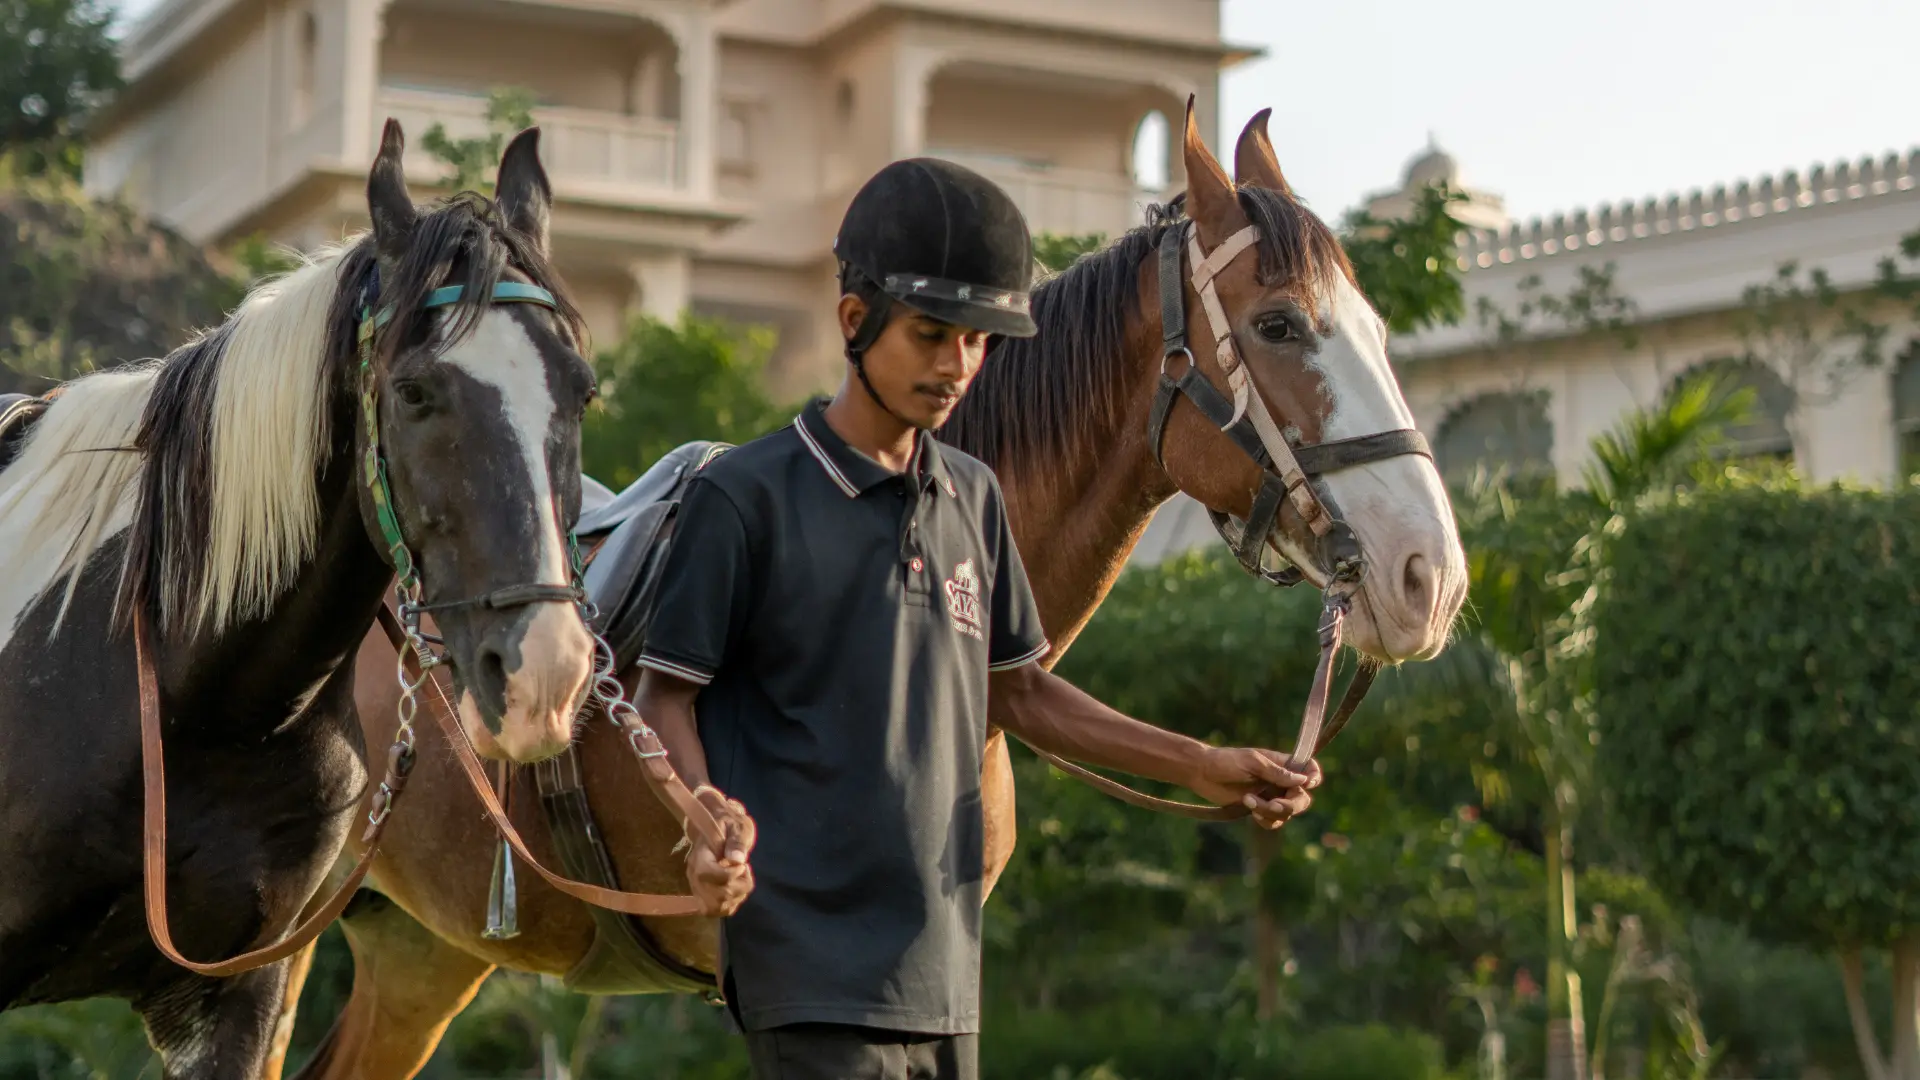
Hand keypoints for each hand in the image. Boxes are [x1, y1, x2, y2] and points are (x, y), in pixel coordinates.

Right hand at [685, 787, 755, 916]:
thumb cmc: (728, 824)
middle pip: (715, 896)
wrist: (716, 827)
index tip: (743, 865)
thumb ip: (737, 840)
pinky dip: (731, 903)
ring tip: (741, 879)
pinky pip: (717, 911)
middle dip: (739, 887)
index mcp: (700, 855)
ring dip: (736, 897)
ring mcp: (697, 887)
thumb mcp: (737, 825)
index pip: (706, 874)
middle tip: (744, 870)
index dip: (729, 875)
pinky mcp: (703, 896)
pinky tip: (737, 888)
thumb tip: (737, 859)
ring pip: (716, 907)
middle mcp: (694, 875)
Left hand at [1186, 748, 1322, 828]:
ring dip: (1270, 812)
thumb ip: (1276, 772)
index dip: (1314, 776)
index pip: (1308, 768)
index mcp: (1282, 763)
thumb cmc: (1225, 761)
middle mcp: (1281, 780)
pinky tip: (1250, 811)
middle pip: (1302, 798)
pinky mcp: (1260, 809)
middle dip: (1290, 805)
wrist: (1201, 773)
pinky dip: (1265, 819)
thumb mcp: (1252, 762)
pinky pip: (1274, 821)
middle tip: (1274, 806)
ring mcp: (1271, 796)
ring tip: (1249, 801)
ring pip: (1287, 812)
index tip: (1308, 784)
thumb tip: (1302, 780)